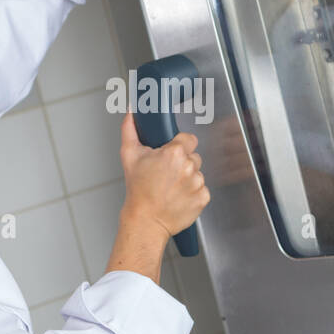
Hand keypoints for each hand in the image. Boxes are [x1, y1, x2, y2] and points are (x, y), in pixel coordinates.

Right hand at [118, 112, 208, 237]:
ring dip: (188, 178)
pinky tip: (179, 197)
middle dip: (182, 163)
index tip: (171, 155)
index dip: (179, 146)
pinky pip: (202, 189)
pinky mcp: (203, 198)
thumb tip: (132, 112)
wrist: (145, 221)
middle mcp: (190, 166)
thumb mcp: (129, 156)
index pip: (189, 138)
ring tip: (171, 188)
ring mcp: (198, 183)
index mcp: (175, 153)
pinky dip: (193, 193)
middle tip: (166, 174)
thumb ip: (130, 130)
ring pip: (198, 173)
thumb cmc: (138, 190)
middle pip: (194, 156)